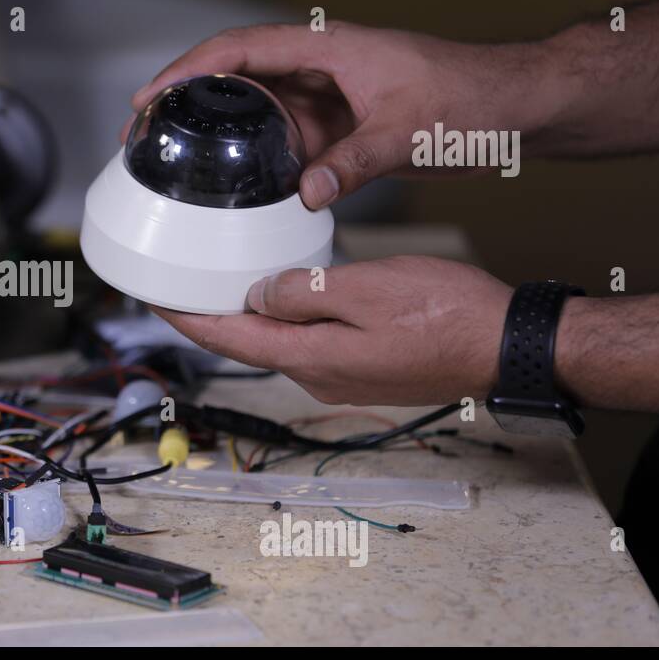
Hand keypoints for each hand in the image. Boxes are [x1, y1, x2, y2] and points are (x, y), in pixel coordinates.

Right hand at [123, 22, 548, 208]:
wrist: (512, 107)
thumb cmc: (470, 97)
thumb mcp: (411, 131)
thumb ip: (356, 162)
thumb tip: (306, 194)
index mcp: (328, 49)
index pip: (241, 49)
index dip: (189, 70)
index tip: (150, 95)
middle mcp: (319, 68)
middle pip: (234, 76)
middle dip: (185, 100)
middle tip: (142, 132)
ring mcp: (326, 98)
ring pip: (255, 112)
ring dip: (218, 133)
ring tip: (176, 162)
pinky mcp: (337, 127)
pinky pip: (283, 141)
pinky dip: (256, 160)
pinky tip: (236, 186)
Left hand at [151, 256, 512, 405]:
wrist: (507, 345)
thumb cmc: (446, 314)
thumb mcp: (364, 289)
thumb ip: (302, 293)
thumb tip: (256, 296)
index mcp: (310, 358)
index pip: (227, 340)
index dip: (184, 319)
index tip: (151, 298)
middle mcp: (317, 376)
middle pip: (246, 343)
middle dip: (209, 315)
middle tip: (179, 281)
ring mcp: (341, 378)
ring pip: (278, 343)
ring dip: (248, 316)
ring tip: (221, 281)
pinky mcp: (363, 369)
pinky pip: (308, 343)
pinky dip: (284, 320)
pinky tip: (283, 295)